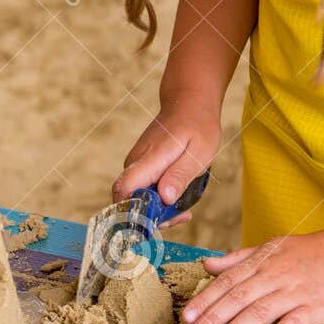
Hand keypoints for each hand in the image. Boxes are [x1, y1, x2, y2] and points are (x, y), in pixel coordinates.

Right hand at [113, 97, 220, 225]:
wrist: (188, 103)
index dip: (135, 212)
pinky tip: (176, 198)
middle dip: (151, 217)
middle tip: (181, 217)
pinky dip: (157, 200)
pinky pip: (141, 189)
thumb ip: (180, 175)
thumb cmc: (197, 126)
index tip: (161, 220)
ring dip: (157, 210)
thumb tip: (164, 198)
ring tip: (183, 210)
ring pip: (135, 197)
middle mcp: (135, 162)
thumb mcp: (199, 152)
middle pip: (128, 200)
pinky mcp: (139, 166)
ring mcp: (135, 164)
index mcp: (149, 159)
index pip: (124, 190)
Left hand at [181, 223, 323, 323]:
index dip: (205, 300)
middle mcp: (275, 277)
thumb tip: (207, 265)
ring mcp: (295, 293)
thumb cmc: (310, 252)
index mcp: (262, 264)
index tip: (186, 318)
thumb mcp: (271, 248)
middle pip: (237, 299)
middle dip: (212, 319)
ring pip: (259, 312)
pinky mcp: (315, 307)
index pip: (227, 282)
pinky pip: (294, 322)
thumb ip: (238, 259)